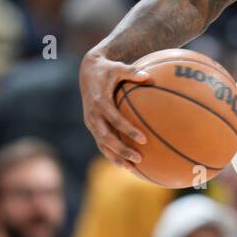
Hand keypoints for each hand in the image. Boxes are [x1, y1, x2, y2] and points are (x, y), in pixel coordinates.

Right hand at [79, 49, 151, 173]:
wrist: (87, 72)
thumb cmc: (107, 69)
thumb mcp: (118, 67)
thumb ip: (132, 72)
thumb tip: (149, 76)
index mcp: (99, 102)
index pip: (115, 119)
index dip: (128, 130)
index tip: (144, 139)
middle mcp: (93, 115)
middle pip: (106, 138)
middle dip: (122, 150)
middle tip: (140, 158)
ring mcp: (91, 123)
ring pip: (102, 145)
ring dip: (116, 158)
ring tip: (133, 169)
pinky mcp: (93, 127)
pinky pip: (102, 144)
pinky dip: (112, 155)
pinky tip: (127, 164)